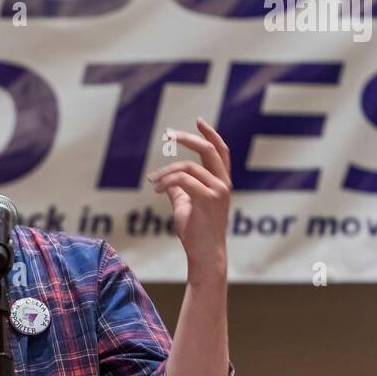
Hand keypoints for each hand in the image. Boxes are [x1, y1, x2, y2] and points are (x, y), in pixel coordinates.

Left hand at [146, 118, 231, 279]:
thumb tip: (165, 181)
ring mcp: (219, 190)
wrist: (205, 255)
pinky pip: (184, 180)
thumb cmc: (196, 233)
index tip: (198, 120)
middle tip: (167, 133)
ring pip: (189, 166)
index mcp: (221, 182)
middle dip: (187, 138)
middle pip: (209, 150)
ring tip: (152, 181)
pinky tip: (156, 189)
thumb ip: (178, 190)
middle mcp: (224, 183)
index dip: (210, 134)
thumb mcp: (185, 206)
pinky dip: (166, 181)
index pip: (220, 151)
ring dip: (165, 171)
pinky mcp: (209, 199)